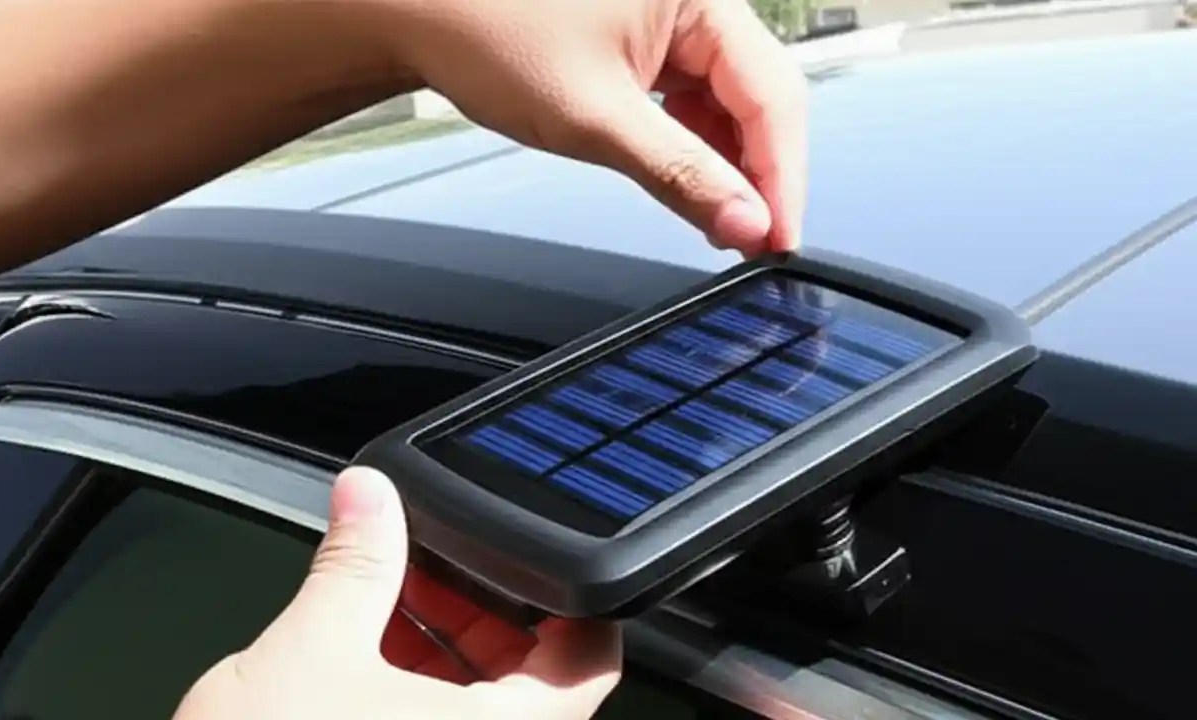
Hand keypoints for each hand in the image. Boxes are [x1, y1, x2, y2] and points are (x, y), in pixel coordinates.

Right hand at [173, 467, 621, 719]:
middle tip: (430, 561)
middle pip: (528, 678)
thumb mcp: (311, 651)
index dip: (575, 599)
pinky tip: (359, 654)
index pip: (590, 662)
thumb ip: (354, 565)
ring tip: (382, 597)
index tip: (537, 556)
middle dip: (479, 609)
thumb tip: (369, 496)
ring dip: (439, 648)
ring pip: (476, 708)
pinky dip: (411, 691)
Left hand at [381, 0, 808, 254]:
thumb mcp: (596, 118)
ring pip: (729, 102)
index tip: (778, 238)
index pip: (773, 93)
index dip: (781, 176)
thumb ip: (681, 174)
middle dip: (758, 174)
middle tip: (754, 241)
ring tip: (718, 220)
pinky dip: (694, 144)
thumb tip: (744, 222)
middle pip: (759, 97)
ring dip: (727, 164)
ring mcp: (672, 16)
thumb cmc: (488, 31)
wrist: (420, 10)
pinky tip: (690, 181)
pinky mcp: (648, 38)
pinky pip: (693, 97)